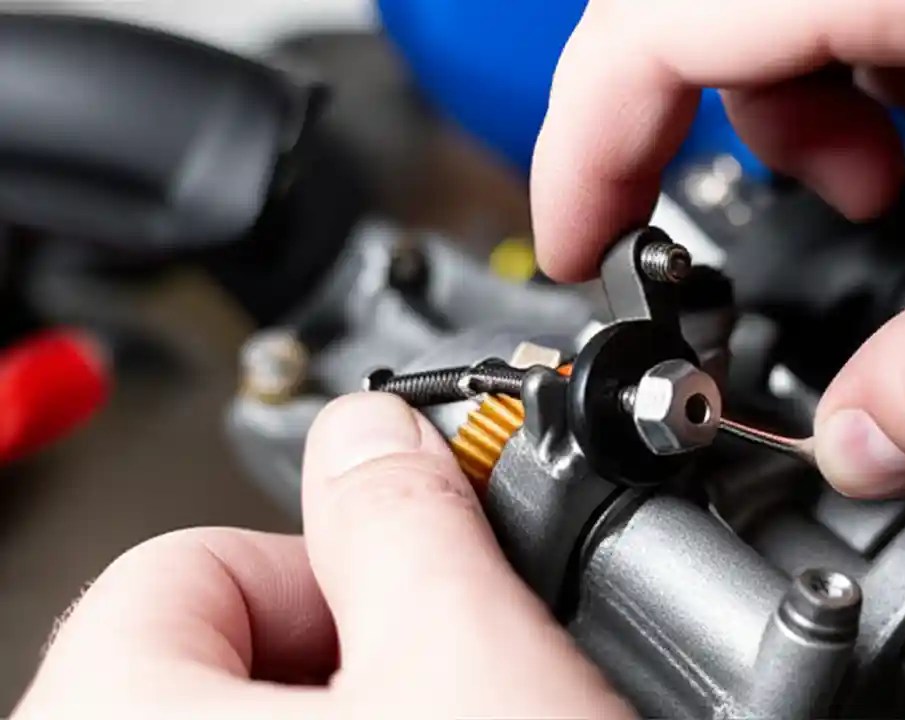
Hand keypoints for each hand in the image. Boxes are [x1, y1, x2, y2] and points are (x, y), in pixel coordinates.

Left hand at [12, 393, 629, 718]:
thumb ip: (410, 514)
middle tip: (456, 688)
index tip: (422, 591)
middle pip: (229, 651)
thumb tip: (375, 428)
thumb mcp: (470, 661)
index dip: (340, 557)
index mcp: (111, 717)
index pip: (190, 564)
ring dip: (380, 707)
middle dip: (368, 648)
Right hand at [532, 0, 904, 495]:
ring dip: (816, 100)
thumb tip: (868, 444)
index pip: (653, 27)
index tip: (574, 237)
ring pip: (801, 0)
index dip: (587, 144)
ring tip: (900, 178)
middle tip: (785, 222)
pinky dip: (891, 65)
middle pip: (712, 10)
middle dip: (714, 131)